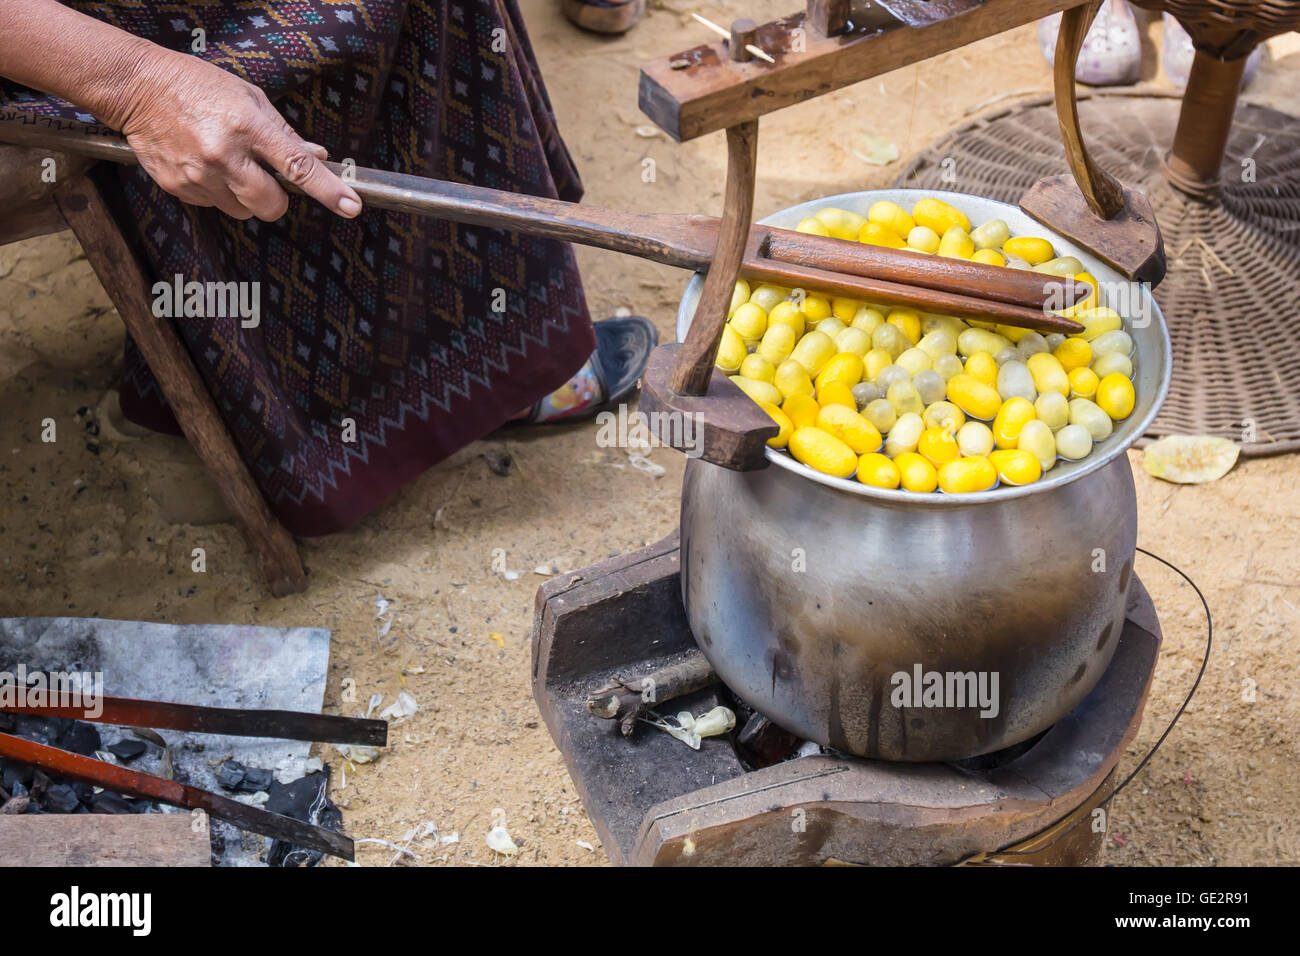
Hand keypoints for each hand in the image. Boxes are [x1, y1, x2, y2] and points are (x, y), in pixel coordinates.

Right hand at [115, 47, 361, 221]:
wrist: (138, 87)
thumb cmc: (198, 87)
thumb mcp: (249, 98)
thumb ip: (284, 133)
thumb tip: (317, 157)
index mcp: (247, 126)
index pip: (297, 166)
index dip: (328, 190)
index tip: (351, 206)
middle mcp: (224, 155)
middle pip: (271, 206)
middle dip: (276, 200)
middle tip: (266, 179)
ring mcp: (199, 175)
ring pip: (242, 212)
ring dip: (244, 196)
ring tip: (227, 164)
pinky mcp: (179, 187)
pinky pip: (214, 206)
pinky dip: (217, 193)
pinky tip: (204, 165)